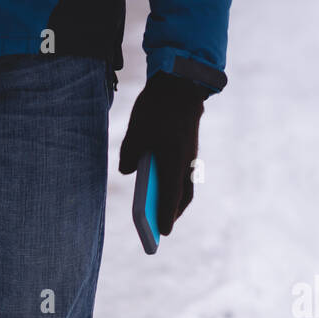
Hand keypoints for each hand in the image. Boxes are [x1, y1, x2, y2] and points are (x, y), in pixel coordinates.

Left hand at [117, 72, 208, 235]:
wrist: (181, 82)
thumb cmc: (156, 109)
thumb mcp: (135, 133)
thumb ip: (129, 156)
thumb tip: (128, 171)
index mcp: (173, 162)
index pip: (169, 198)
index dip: (165, 216)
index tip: (162, 233)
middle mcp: (186, 162)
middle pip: (182, 195)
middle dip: (173, 211)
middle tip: (164, 225)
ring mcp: (190, 154)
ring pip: (185, 183)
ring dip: (176, 197)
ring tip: (165, 207)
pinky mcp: (190, 146)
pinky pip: (185, 171)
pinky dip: (177, 182)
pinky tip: (164, 183)